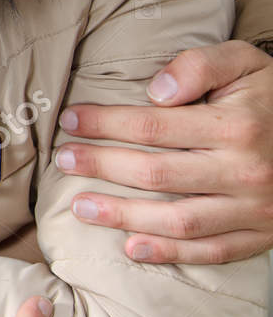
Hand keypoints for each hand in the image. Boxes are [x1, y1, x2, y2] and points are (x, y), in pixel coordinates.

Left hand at [58, 40, 272, 263]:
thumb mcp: (246, 63)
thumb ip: (200, 66)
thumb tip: (155, 90)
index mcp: (237, 126)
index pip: (153, 127)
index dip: (105, 124)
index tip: (70, 120)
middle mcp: (245, 171)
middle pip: (156, 174)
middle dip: (101, 167)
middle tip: (63, 160)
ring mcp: (255, 209)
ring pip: (177, 219)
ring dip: (122, 216)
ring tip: (80, 207)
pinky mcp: (263, 235)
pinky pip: (212, 251)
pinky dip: (170, 254)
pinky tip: (131, 248)